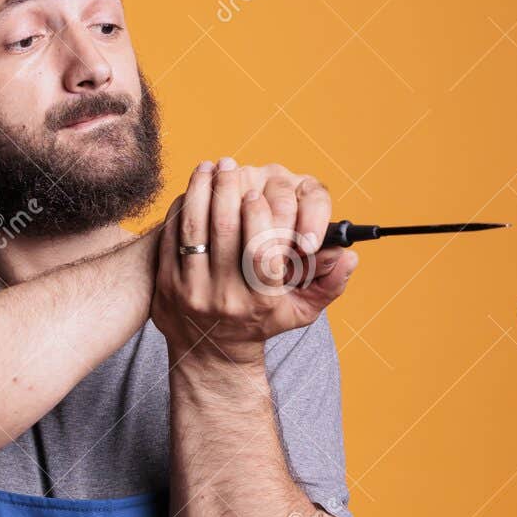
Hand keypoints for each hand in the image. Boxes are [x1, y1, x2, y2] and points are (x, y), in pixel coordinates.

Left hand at [150, 158, 357, 368]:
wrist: (211, 352)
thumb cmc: (262, 321)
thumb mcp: (300, 311)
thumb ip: (330, 282)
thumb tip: (351, 255)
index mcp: (260, 301)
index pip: (260, 253)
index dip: (257, 217)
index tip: (255, 192)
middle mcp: (225, 298)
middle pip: (224, 232)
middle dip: (226, 190)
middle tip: (229, 165)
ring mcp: (191, 292)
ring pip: (194, 229)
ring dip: (200, 191)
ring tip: (208, 167)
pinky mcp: (166, 286)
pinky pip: (171, 238)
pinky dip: (180, 209)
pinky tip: (190, 190)